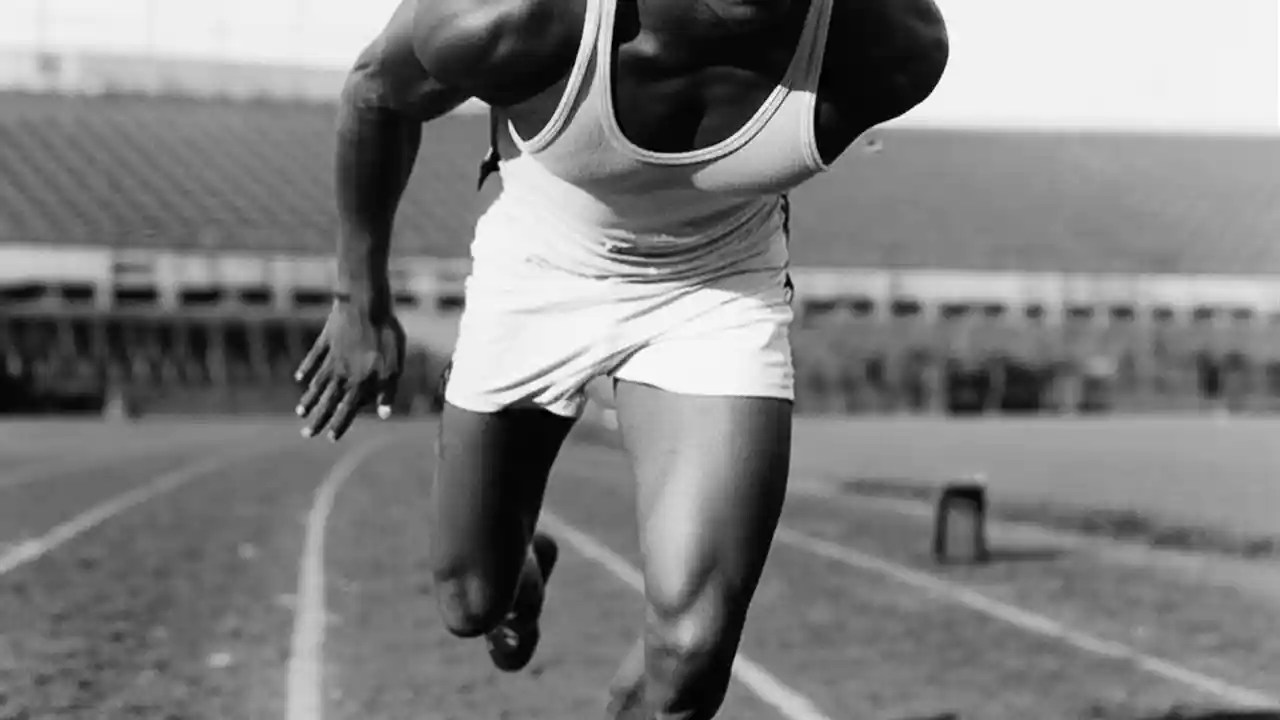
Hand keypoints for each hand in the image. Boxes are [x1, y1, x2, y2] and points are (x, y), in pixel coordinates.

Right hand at [294, 298, 405, 440]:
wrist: (365, 306)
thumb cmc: (385, 337)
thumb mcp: (394, 367)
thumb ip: (387, 392)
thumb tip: (384, 415)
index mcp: (359, 383)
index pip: (346, 410)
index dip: (339, 425)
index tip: (329, 438)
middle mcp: (341, 375)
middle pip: (327, 402)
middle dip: (317, 419)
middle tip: (305, 434)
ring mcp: (331, 358)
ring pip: (317, 384)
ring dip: (309, 399)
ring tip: (300, 411)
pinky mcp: (326, 341)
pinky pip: (313, 360)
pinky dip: (306, 369)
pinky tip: (299, 378)